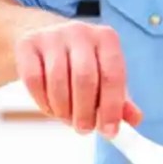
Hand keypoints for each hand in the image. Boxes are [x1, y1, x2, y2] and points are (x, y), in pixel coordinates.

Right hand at [14, 20, 142, 137]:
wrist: (43, 36)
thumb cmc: (80, 61)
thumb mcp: (104, 74)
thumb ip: (120, 98)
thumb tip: (135, 120)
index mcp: (106, 38)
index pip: (113, 74)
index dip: (112, 107)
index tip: (109, 131)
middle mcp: (80, 32)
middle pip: (85, 78)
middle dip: (85, 112)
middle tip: (85, 129)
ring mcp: (52, 36)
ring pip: (58, 81)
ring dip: (63, 109)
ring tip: (67, 118)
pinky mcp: (28, 44)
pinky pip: (34, 80)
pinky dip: (43, 101)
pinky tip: (51, 107)